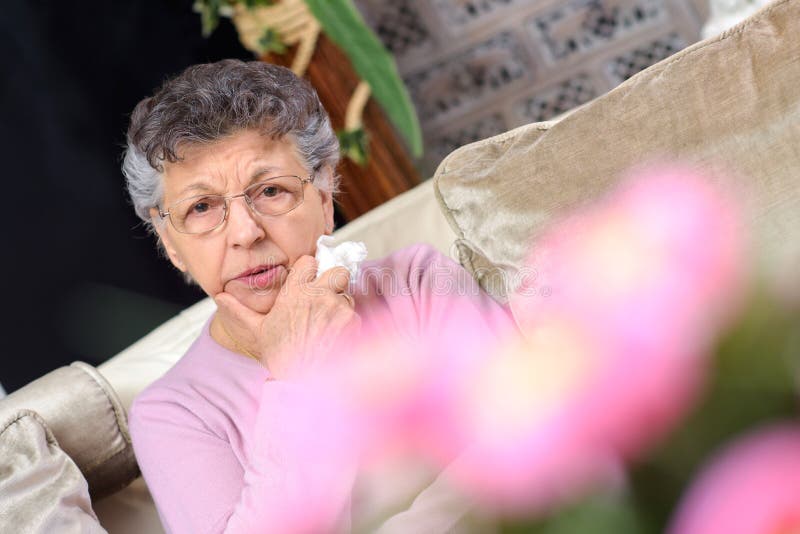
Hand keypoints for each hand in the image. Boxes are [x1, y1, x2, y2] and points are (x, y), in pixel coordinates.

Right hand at [214, 255, 359, 379]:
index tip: (309, 281)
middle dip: (335, 281)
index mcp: (295, 292)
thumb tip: (221, 297)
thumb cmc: (281, 357)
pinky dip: (348, 324)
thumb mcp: (257, 331)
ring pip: (348, 294)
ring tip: (327, 325)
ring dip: (341, 305)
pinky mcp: (352, 322)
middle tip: (327, 298)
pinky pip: (355, 314)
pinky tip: (335, 337)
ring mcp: (338, 307)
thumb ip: (240, 310)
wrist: (303, 384)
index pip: (309, 261)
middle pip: (338, 272)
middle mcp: (319, 295)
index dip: (310, 270)